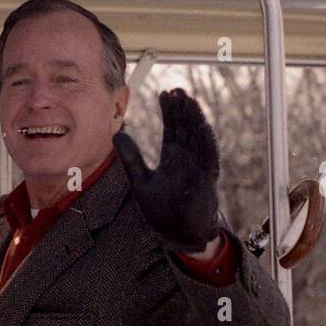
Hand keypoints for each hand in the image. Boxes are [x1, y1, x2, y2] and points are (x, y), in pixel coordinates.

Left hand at [115, 88, 220, 252]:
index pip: (172, 129)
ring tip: (189, 100)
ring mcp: (197, 168)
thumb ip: (131, 159)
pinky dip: (206, 142)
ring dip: (194, 119)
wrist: (177, 236)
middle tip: (177, 89)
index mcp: (172, 159)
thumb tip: (116, 135)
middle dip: (182, 109)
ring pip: (198, 138)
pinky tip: (202, 125)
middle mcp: (187, 160)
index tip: (165, 93)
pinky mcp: (206, 180)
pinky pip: (208, 157)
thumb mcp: (140, 181)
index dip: (169, 111)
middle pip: (185, 128)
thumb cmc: (162, 212)